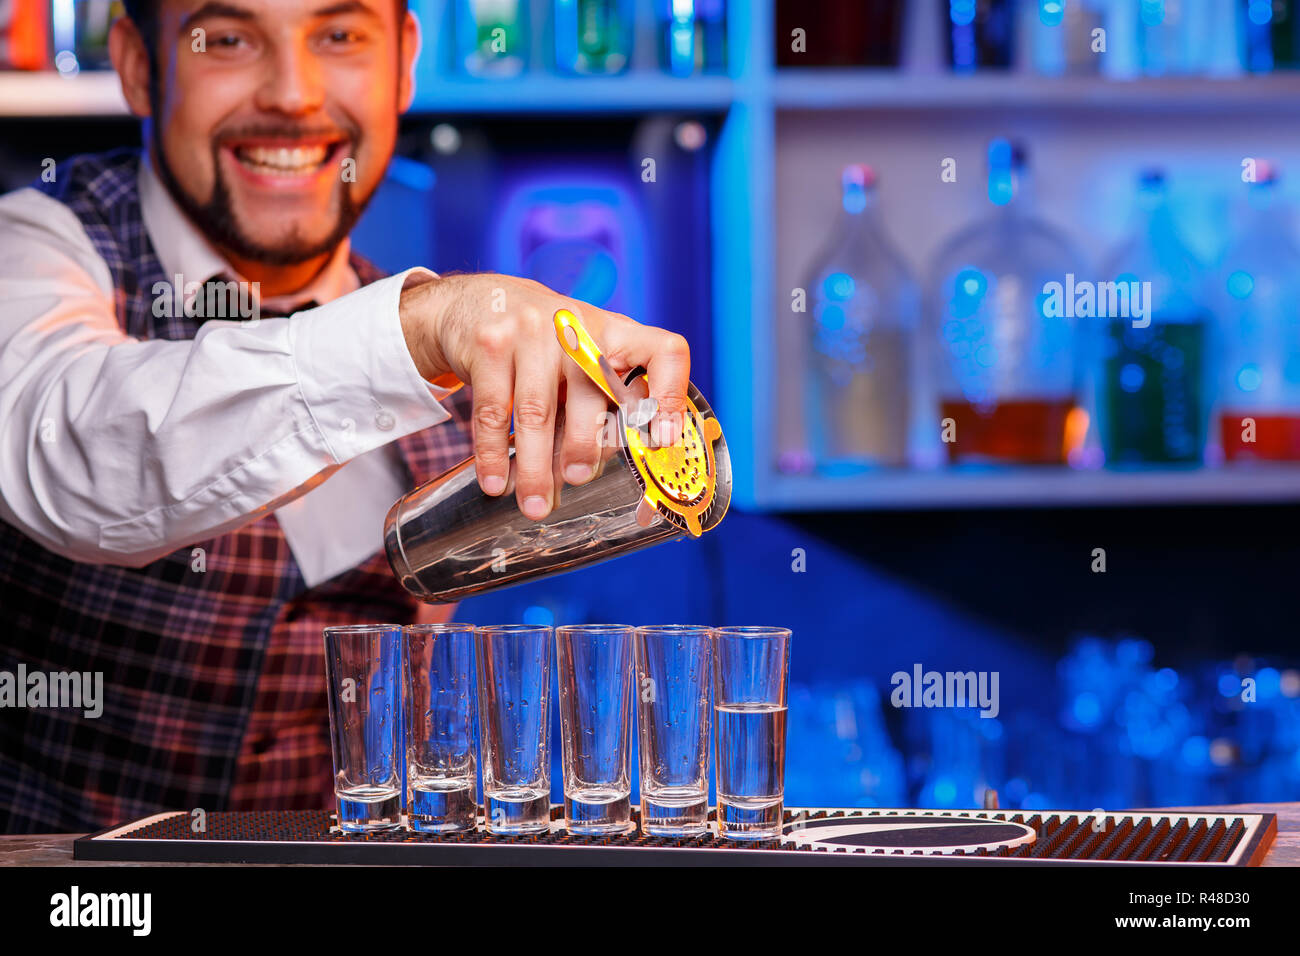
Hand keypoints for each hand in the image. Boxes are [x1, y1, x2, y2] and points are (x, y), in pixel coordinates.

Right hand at [399, 272, 690, 520]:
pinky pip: (494, 411)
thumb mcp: (583, 361)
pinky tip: (496, 482)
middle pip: (594, 393)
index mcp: (617, 333)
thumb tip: (604, 478)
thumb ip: (601, 406)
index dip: (670, 396)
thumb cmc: (545, 347)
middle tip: (578, 479)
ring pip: (538, 412)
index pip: (665, 352)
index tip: (661, 440)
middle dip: (585, 447)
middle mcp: (579, 328)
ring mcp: (532, 331)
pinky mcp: (490, 344)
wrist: (476, 302)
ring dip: (536, 468)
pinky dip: (495, 454)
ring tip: (536, 505)